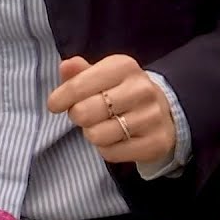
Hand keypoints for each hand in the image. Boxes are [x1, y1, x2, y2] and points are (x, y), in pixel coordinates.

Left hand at [47, 55, 177, 166]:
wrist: (164, 111)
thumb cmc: (120, 92)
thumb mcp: (101, 76)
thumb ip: (79, 73)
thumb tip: (65, 66)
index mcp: (124, 66)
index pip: (77, 85)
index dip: (60, 98)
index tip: (55, 104)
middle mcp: (141, 89)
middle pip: (84, 112)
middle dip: (77, 116)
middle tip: (86, 115)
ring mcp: (151, 116)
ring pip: (96, 135)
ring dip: (92, 134)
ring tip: (103, 126)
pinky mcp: (155, 142)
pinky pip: (110, 153)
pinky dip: (106, 149)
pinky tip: (116, 139)